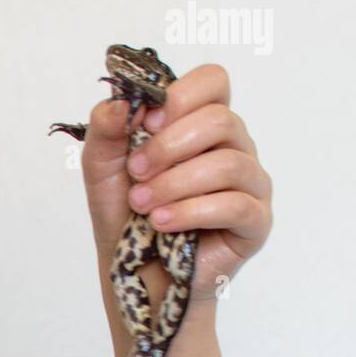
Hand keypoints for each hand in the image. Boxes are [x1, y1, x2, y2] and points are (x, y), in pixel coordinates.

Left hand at [75, 63, 272, 306]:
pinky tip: (163, 224)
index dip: (179, 98)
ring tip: (143, 207)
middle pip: (220, 119)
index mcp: (202, 124)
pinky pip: (235, 205)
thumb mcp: (102, 167)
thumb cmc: (126, 217)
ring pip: (227, 163)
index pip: (213, 81)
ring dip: (175, 184)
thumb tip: (123, 100)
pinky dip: (192, 212)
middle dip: (169, 146)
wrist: (137, 275)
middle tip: (136, 174)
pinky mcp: (255, 222)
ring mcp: (250, 183)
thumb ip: (106, 127)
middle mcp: (234, 146)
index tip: (144, 126)